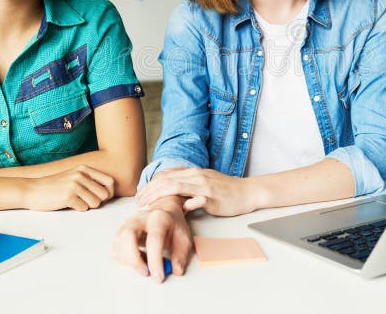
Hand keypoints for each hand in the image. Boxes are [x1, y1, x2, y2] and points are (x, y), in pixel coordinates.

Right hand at [24, 165, 114, 210]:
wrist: (32, 190)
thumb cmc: (54, 186)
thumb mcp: (73, 177)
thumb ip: (89, 181)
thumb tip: (109, 193)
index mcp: (84, 169)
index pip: (110, 181)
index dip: (109, 192)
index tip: (100, 197)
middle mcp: (81, 175)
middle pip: (105, 194)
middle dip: (98, 202)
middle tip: (86, 202)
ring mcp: (74, 185)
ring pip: (96, 203)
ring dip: (87, 206)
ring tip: (76, 202)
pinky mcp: (68, 196)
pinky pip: (84, 208)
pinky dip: (78, 209)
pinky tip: (68, 204)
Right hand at [112, 196, 191, 282]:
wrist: (164, 213)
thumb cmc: (173, 227)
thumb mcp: (184, 239)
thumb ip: (181, 256)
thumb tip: (176, 270)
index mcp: (159, 218)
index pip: (154, 239)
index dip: (155, 260)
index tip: (158, 277)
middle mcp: (140, 218)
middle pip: (128, 236)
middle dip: (134, 259)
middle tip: (145, 272)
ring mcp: (128, 224)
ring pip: (119, 243)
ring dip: (129, 261)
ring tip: (145, 263)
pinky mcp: (121, 232)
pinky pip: (116, 249)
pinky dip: (124, 260)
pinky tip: (138, 259)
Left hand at [136, 168, 256, 216]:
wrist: (247, 192)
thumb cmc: (226, 189)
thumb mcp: (204, 181)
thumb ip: (188, 184)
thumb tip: (171, 190)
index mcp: (193, 172)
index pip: (166, 175)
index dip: (151, 184)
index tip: (140, 194)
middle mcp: (197, 176)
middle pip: (166, 180)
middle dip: (149, 191)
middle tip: (138, 202)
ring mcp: (204, 186)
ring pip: (176, 187)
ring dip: (159, 197)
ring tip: (148, 206)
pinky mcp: (213, 198)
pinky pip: (196, 201)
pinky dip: (185, 205)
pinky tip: (177, 212)